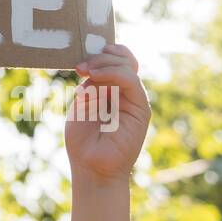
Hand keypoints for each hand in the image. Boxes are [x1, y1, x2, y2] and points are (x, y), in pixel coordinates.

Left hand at [65, 43, 150, 184]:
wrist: (91, 168)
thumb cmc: (83, 140)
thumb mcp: (82, 105)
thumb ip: (89, 86)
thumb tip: (91, 68)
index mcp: (111, 90)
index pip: (116, 60)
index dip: (103, 52)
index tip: (81, 55)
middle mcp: (125, 93)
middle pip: (124, 59)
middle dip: (100, 55)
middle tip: (80, 66)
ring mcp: (134, 100)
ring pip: (128, 66)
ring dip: (104, 62)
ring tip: (85, 70)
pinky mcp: (141, 110)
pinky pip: (131, 81)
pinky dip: (113, 73)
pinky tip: (94, 75)